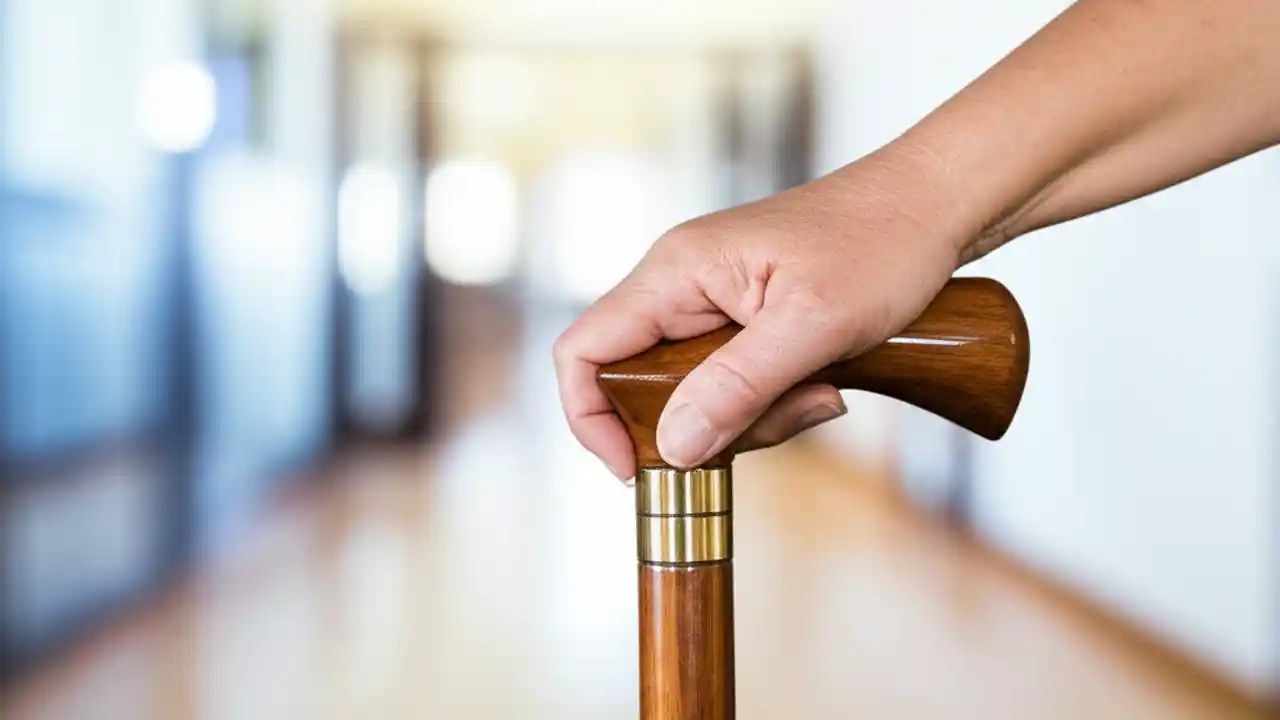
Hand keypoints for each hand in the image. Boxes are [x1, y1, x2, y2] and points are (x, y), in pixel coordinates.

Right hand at [554, 151, 964, 479]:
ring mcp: (713, 302)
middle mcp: (682, 285)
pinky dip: (773, 401)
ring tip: (824, 391)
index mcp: (676, 272)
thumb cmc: (882, 243)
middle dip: (705, 426)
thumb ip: (737, 387)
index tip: (636, 471)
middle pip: (643, 385)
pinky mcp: (746, 319)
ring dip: (753, 416)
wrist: (937, 204)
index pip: (584, 350)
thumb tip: (671, 449)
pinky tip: (827, 383)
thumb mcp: (813, 324)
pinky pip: (732, 382)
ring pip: (694, 393)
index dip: (591, 418)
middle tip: (783, 419)